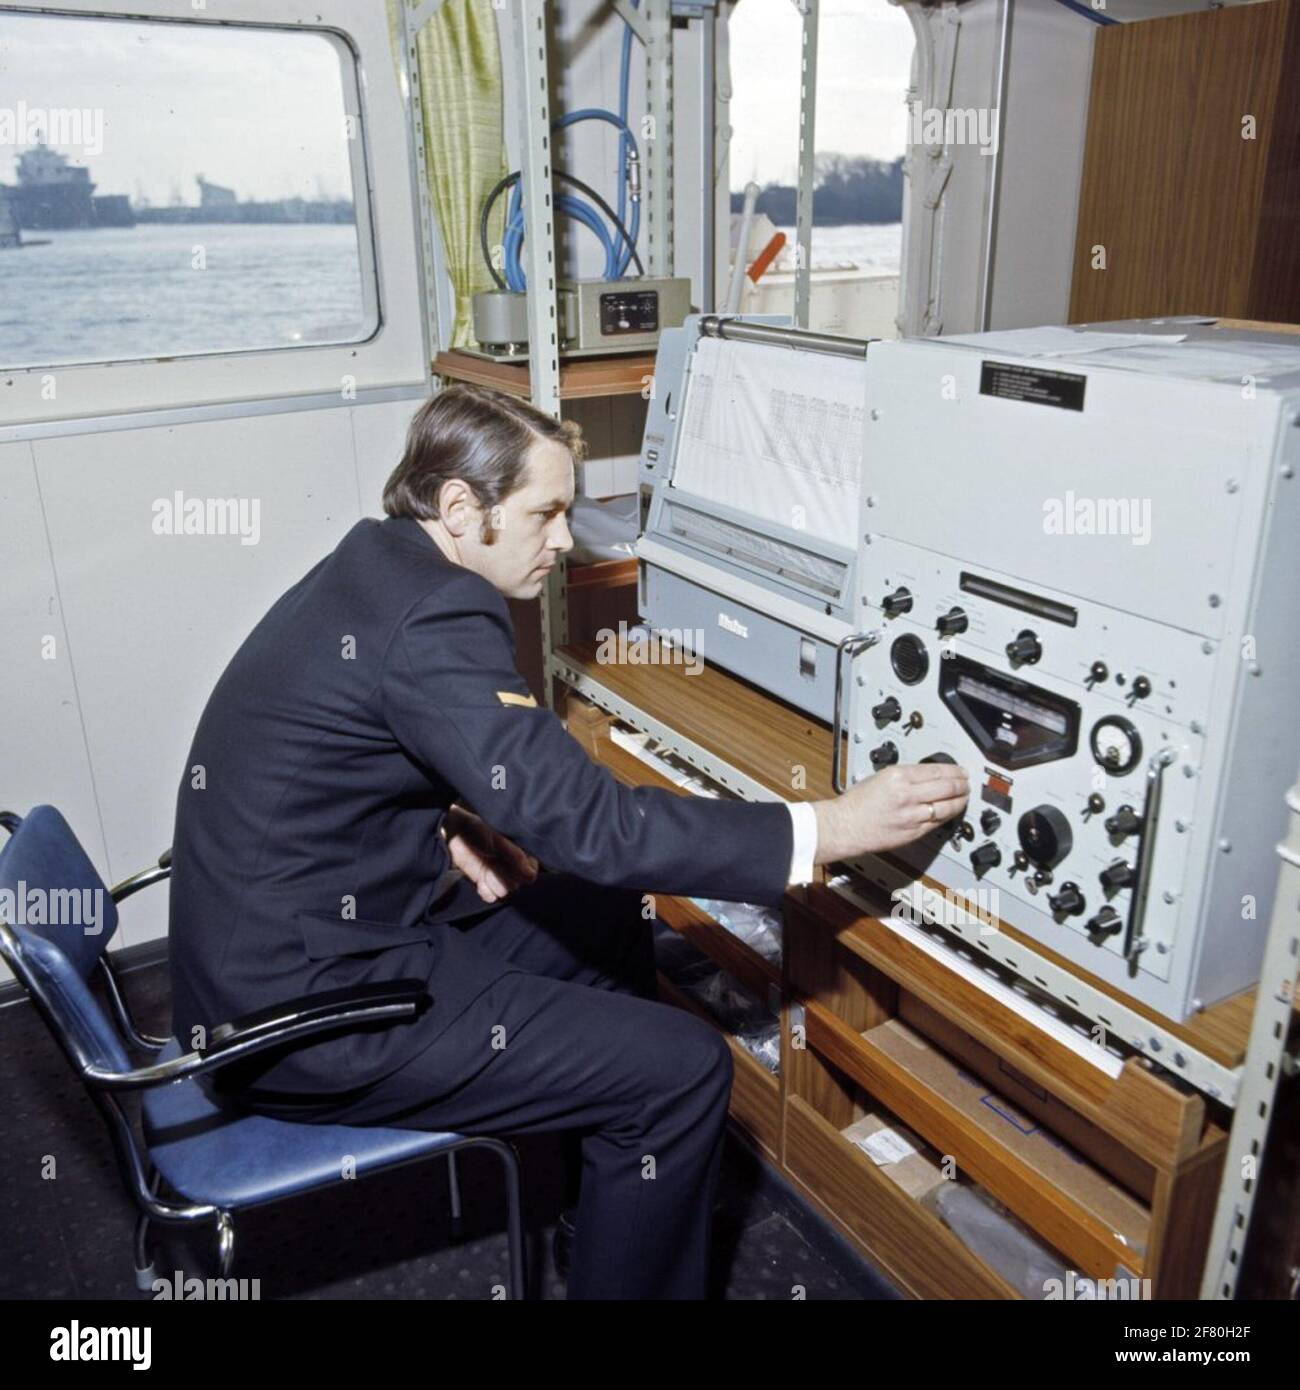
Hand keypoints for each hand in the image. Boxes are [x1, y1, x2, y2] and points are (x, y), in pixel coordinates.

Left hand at [443, 807, 539, 903]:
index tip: (509, 861)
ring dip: (493, 882)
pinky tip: (480, 879)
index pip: (530, 874)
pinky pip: (491, 897)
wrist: (458, 831)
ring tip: (485, 867)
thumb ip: (516, 857)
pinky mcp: (484, 884)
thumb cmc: (481, 830)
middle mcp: (511, 868)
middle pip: (516, 886)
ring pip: (504, 893)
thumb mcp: (500, 841)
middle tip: (493, 860)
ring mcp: (498, 877)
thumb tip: (530, 876)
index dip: (521, 872)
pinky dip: (485, 890)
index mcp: (521, 855)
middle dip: (503, 876)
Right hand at [811, 763, 969, 862]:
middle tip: (966, 783)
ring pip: (947, 806)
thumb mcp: (880, 776)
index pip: (936, 770)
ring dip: (960, 801)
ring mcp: (911, 815)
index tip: (960, 770)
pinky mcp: (913, 832)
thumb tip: (927, 776)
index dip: (954, 770)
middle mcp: (907, 795)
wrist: (845, 826)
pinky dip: (947, 816)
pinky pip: (937, 822)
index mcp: (898, 776)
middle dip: (961, 784)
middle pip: (946, 787)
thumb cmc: (857, 803)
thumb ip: (905, 776)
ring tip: (964, 797)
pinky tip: (951, 811)